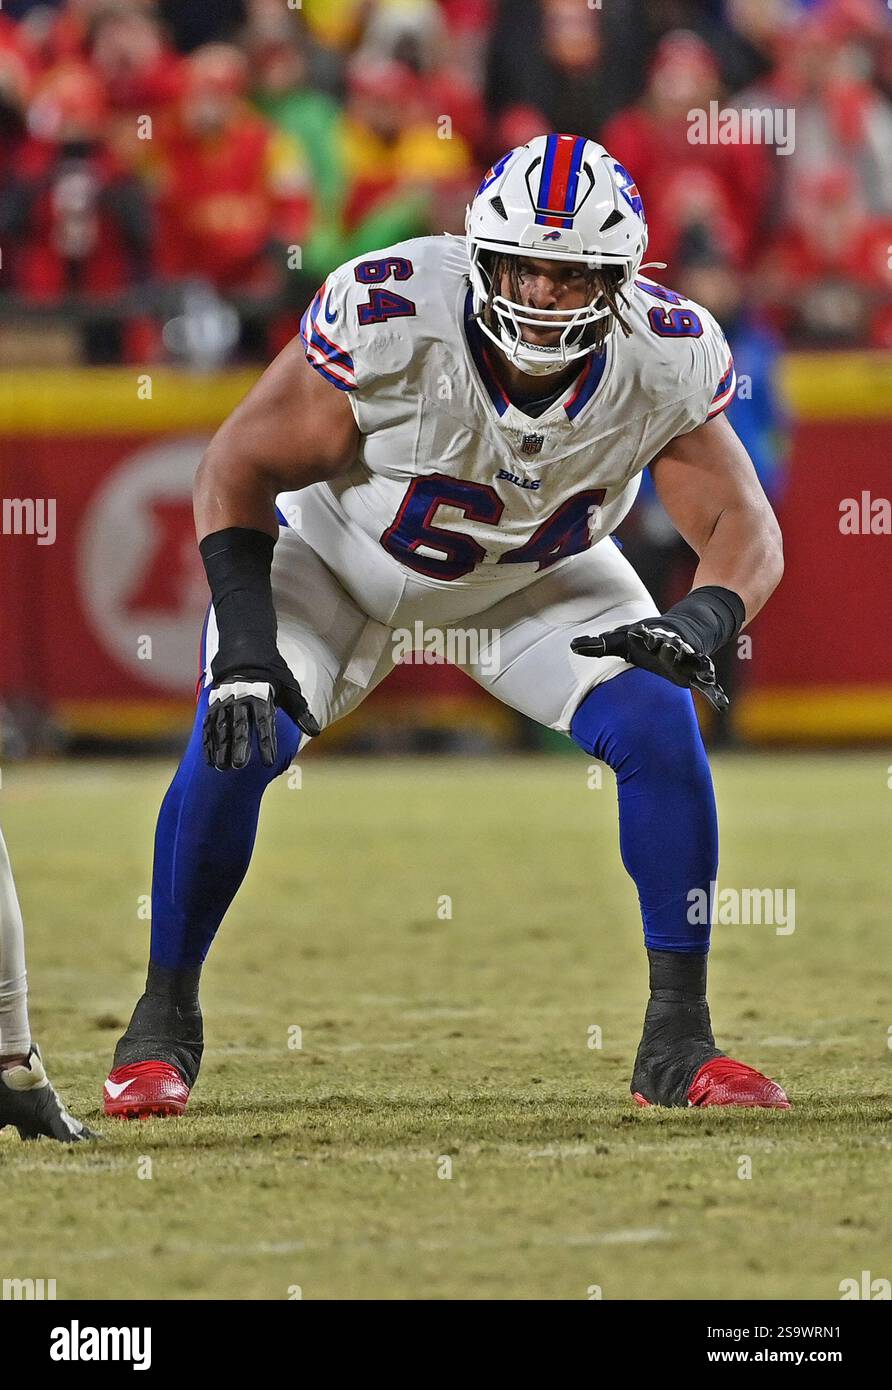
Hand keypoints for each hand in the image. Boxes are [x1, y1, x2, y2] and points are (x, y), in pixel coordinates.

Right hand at [203, 657, 319, 769]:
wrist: (246, 651)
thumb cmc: (272, 674)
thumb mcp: (289, 689)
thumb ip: (300, 712)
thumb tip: (315, 732)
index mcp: (261, 696)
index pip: (264, 723)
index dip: (267, 743)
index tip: (269, 762)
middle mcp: (241, 699)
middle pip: (239, 726)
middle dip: (239, 746)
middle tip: (239, 766)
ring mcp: (225, 702)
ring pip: (221, 727)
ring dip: (220, 748)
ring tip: (221, 767)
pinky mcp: (213, 704)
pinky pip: (209, 725)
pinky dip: (208, 743)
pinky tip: (209, 760)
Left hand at [571, 620, 728, 711]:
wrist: (679, 631)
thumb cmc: (643, 640)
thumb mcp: (620, 640)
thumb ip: (598, 645)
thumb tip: (571, 646)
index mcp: (653, 639)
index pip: (649, 636)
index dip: (645, 635)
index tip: (639, 633)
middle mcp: (672, 648)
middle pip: (673, 648)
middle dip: (672, 648)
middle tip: (671, 647)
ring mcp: (687, 661)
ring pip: (695, 663)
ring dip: (699, 668)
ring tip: (705, 676)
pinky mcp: (697, 675)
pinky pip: (708, 686)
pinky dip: (716, 694)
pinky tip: (722, 705)